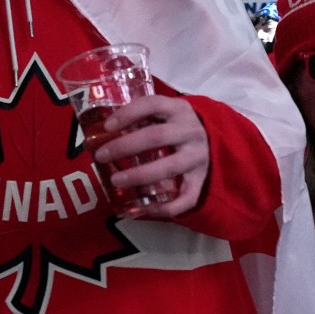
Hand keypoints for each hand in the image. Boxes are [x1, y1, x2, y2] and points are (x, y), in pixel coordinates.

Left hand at [95, 95, 210, 217]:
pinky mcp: (202, 179)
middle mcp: (190, 132)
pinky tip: (144, 208)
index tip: (106, 127)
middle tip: (101, 156)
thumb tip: (100, 132)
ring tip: (115, 181)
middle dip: (124, 147)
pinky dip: (165, 206)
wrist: (214, 139)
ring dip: (139, 175)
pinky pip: (186, 197)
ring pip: (168, 167)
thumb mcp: (164, 114)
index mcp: (178, 110)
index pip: (152, 105)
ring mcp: (198, 157)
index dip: (128, 114)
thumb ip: (141, 118)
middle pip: (155, 136)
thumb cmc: (175, 126)